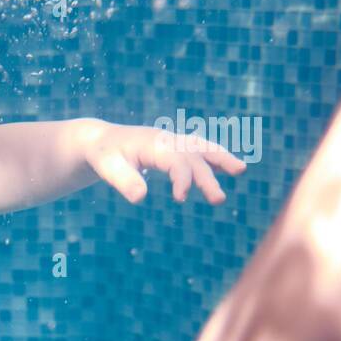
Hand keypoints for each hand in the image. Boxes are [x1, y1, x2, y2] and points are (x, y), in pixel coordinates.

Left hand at [78, 120, 246, 204]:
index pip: (176, 160)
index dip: (182, 178)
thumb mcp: (106, 167)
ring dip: (221, 158)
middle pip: (193, 156)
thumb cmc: (103, 155)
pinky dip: (211, 157)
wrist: (99, 141)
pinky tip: (224, 168)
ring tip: (241, 170)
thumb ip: (123, 181)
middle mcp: (167, 139)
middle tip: (219, 200)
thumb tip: (140, 198)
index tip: (180, 198)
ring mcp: (171, 141)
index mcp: (153, 143)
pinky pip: (197, 149)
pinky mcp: (172, 147)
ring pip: (201, 147)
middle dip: (207, 177)